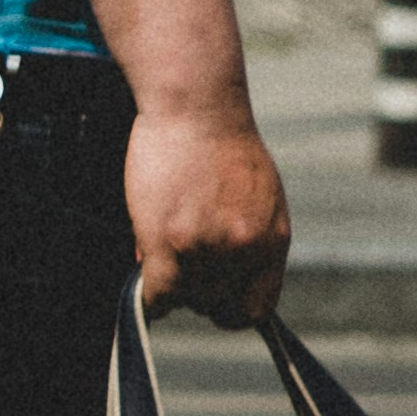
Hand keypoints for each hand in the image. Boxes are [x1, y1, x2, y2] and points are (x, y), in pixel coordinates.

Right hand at [133, 93, 291, 325]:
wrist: (197, 106)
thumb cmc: (222, 144)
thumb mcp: (256, 196)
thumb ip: (241, 239)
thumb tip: (206, 275)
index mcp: (272, 241)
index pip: (257, 309)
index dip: (231, 308)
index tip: (214, 298)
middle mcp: (244, 250)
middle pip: (213, 304)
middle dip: (195, 290)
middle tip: (180, 263)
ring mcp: (205, 248)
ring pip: (183, 298)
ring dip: (170, 284)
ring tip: (162, 253)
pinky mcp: (167, 240)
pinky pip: (157, 294)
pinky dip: (149, 295)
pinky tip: (145, 276)